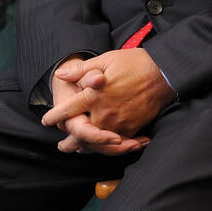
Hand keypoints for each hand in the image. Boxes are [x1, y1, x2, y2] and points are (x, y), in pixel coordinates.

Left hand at [43, 49, 174, 138]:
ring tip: (80, 151)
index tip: (46, 121)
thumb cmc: (135, 63)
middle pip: (80, 134)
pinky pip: (116, 143)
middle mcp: (103, 113)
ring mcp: (118, 123)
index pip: (68, 110)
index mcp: (93, 95)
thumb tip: (61, 74)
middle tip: (62, 147)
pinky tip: (103, 147)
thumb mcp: (106, 60)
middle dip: (70, 141)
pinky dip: (108, 147)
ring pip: (97, 142)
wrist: (164, 73)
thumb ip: (82, 70)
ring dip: (87, 148)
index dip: (55, 116)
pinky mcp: (131, 128)